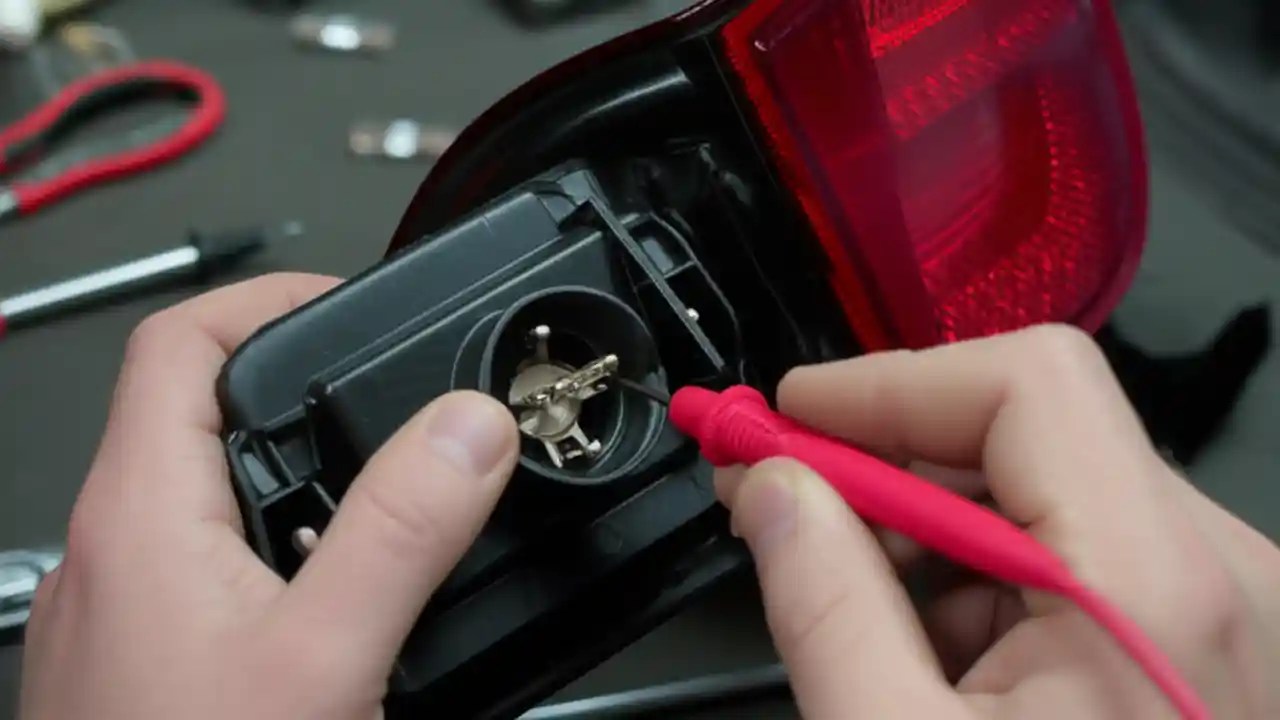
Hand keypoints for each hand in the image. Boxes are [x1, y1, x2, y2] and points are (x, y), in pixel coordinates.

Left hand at [19, 274, 519, 719]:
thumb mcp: (324, 657)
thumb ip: (403, 531)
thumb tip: (469, 425)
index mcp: (139, 514)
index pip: (181, 344)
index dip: (268, 297)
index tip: (350, 301)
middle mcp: (111, 551)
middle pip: (201, 413)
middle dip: (304, 390)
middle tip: (390, 398)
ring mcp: (121, 610)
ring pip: (211, 498)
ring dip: (300, 478)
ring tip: (384, 496)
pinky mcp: (142, 663)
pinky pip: (212, 568)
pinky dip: (281, 552)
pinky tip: (336, 606)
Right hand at [718, 325, 1279, 718]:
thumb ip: (821, 602)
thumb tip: (769, 489)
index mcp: (1151, 584)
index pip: (1021, 384)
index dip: (885, 384)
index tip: (784, 418)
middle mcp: (1214, 574)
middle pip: (1028, 431)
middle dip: (885, 458)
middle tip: (776, 493)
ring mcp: (1220, 608)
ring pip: (1043, 493)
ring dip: (926, 530)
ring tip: (853, 606)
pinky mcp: (1202, 641)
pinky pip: (1072, 557)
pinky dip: (979, 581)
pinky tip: (929, 654)